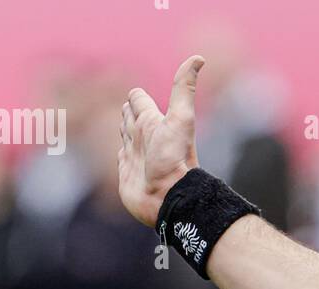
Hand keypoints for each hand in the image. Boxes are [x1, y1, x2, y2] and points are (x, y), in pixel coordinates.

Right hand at [118, 54, 204, 226]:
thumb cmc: (174, 160)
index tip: (137, 98)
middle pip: (129, 115)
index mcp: (151, 122)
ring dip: (123, 128)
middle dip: (127, 111)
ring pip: (124, 133)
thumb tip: (199, 58)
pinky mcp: (126, 172)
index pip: (137, 99)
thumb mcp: (181, 119)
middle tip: (131, 113)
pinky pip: (119, 156)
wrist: (168, 199)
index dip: (136, 97)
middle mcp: (143, 137)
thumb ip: (184, 89)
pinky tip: (124, 151)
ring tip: (126, 127)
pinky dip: (119, 150)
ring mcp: (134, 155)